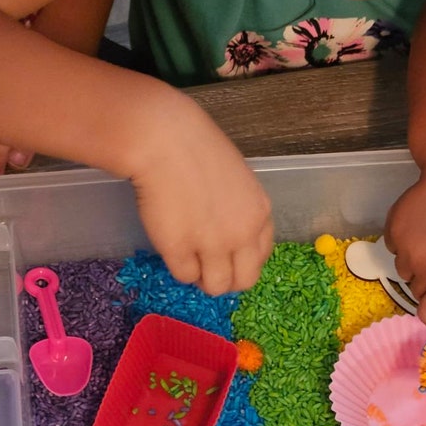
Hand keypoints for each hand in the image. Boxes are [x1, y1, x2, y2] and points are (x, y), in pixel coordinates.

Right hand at [128, 92, 273, 294]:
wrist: (164, 139)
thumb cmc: (196, 150)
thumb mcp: (238, 181)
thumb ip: (240, 212)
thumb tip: (231, 241)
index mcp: (259, 214)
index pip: (261, 257)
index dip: (242, 261)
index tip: (228, 257)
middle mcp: (242, 234)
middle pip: (243, 281)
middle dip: (227, 279)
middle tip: (208, 267)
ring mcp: (212, 245)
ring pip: (216, 286)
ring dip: (203, 278)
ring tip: (189, 259)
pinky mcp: (180, 251)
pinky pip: (185, 276)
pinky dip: (178, 266)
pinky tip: (172, 245)